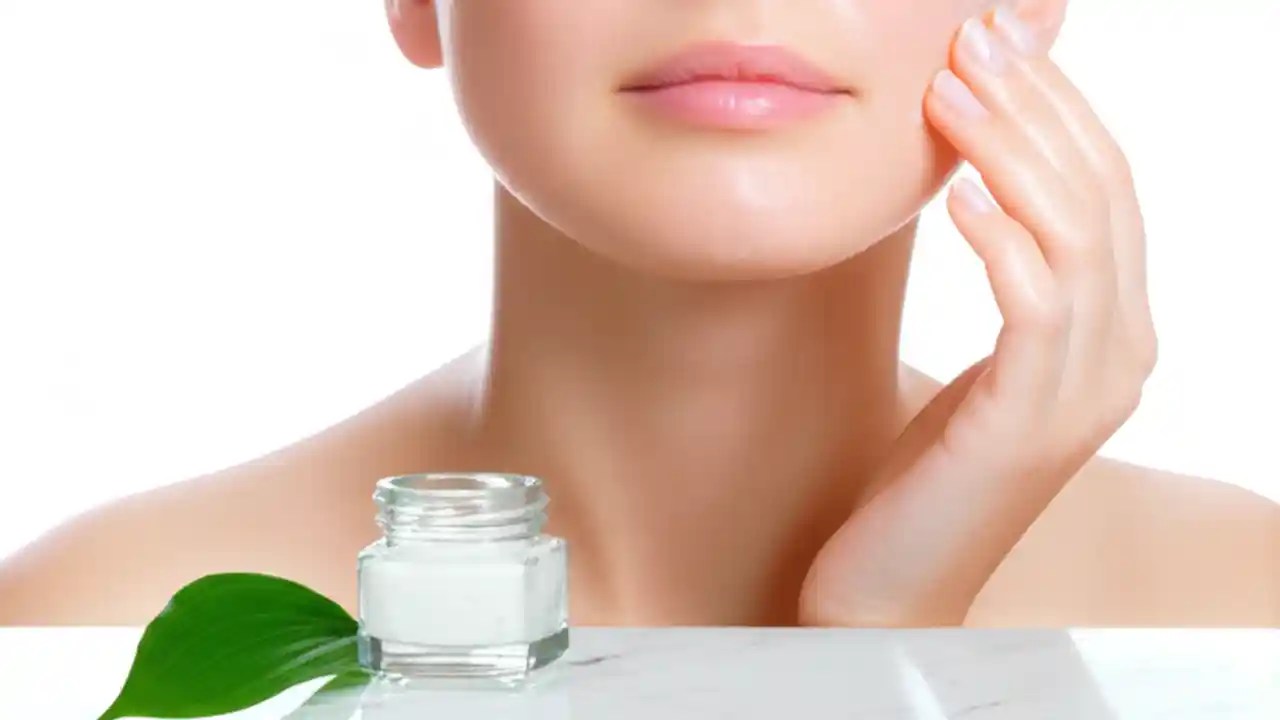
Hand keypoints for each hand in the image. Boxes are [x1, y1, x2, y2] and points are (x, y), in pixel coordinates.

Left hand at [798, 7, 1157, 626]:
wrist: (893, 580)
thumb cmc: (928, 464)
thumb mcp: (980, 356)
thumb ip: (1007, 273)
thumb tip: (983, 168)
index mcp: (1113, 332)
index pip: (1106, 190)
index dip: (1058, 108)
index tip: (994, 43)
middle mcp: (1120, 356)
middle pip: (1101, 196)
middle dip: (1039, 107)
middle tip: (975, 39)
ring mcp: (1084, 394)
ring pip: (1076, 238)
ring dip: (1015, 152)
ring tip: (954, 91)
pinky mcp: (1029, 424)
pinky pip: (1035, 307)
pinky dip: (1004, 239)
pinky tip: (961, 191)